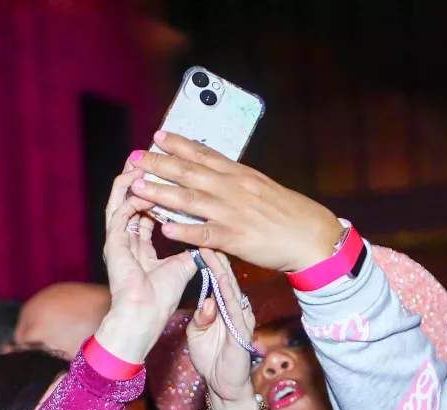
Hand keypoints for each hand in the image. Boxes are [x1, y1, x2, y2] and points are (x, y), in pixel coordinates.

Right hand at [95, 157, 197, 364]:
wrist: (145, 316)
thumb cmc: (161, 298)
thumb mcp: (182, 267)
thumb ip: (192, 249)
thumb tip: (207, 237)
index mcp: (140, 243)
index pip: (147, 207)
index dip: (156, 188)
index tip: (168, 170)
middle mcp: (127, 237)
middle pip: (131, 197)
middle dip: (141, 174)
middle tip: (149, 153)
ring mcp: (118, 239)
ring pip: (121, 199)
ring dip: (130, 178)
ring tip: (140, 159)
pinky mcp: (113, 243)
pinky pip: (120, 212)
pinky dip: (130, 197)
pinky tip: (141, 185)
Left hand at [130, 131, 342, 272]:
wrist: (312, 236)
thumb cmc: (289, 213)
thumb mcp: (262, 187)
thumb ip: (237, 181)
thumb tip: (216, 174)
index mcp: (240, 174)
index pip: (204, 154)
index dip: (179, 144)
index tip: (158, 135)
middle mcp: (233, 189)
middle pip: (189, 172)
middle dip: (159, 163)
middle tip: (135, 157)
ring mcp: (232, 213)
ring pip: (190, 200)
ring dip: (162, 192)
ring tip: (138, 187)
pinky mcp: (235, 238)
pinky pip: (204, 233)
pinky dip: (183, 230)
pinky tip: (165, 227)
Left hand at [186, 251, 258, 409]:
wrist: (224, 387)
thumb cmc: (212, 359)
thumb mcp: (199, 333)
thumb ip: (201, 316)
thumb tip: (206, 302)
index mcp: (223, 307)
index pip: (216, 277)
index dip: (208, 259)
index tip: (196, 239)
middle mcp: (235, 309)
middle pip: (226, 277)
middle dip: (216, 256)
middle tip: (205, 234)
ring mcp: (240, 319)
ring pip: (231, 288)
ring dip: (222, 269)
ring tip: (213, 249)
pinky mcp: (241, 332)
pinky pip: (234, 309)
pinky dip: (228, 294)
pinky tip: (223, 280)